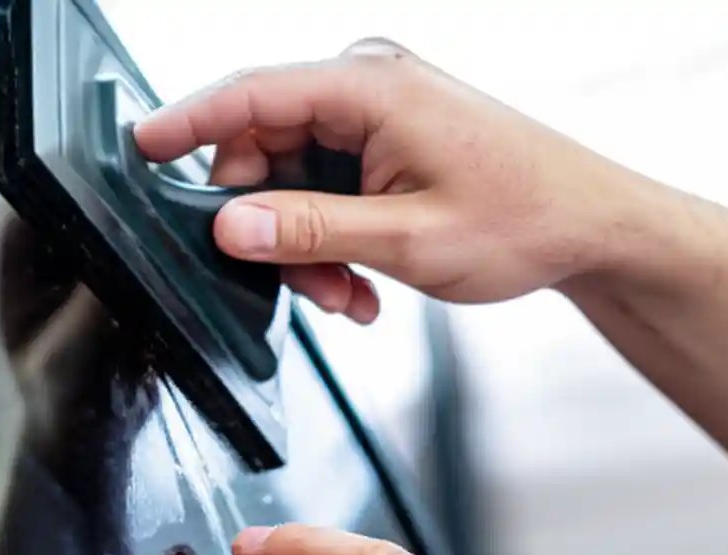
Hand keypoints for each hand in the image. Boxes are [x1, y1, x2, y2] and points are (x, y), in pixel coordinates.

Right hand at [135, 38, 645, 316]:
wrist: (590, 227)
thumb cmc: (524, 218)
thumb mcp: (406, 239)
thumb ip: (308, 232)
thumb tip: (229, 226)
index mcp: (370, 87)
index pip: (250, 94)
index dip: (185, 123)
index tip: (137, 149)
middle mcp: (365, 87)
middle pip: (261, 149)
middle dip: (267, 225)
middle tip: (305, 285)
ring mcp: (372, 114)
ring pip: (287, 179)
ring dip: (303, 246)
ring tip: (347, 294)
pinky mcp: (379, 141)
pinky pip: (319, 187)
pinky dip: (327, 239)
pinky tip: (361, 281)